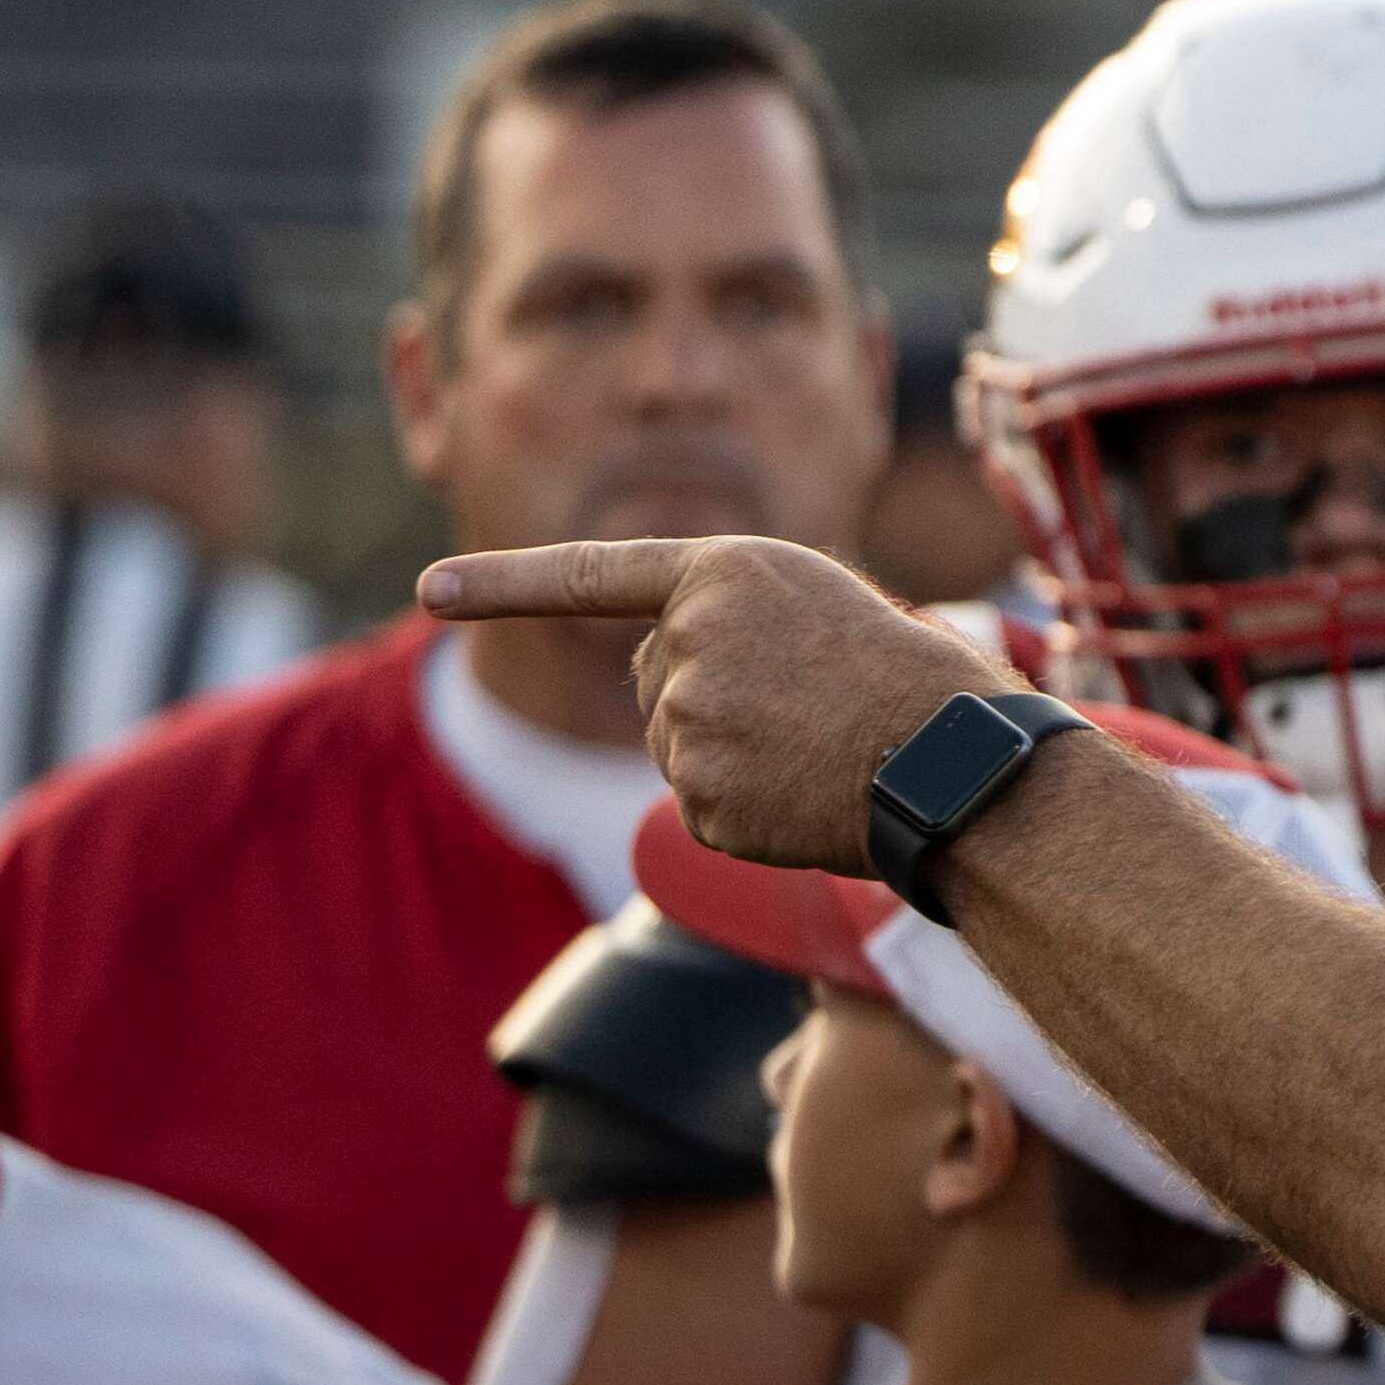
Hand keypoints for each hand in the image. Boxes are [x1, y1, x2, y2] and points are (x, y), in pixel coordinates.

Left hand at [419, 537, 1002, 872]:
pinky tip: (807, 796)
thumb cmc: (907, 676)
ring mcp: (690, 724)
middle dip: (710, 695)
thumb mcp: (818, 604)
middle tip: (810, 705)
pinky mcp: (702, 800)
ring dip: (734, 756)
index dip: (501, 582)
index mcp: (722, 572)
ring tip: (818, 749)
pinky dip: (748, 812)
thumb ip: (727, 618)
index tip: (429, 590)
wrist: (955, 764)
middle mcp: (689, 641)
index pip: (589, 575)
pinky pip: (701, 808)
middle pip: (655, 680)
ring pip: (676, 747)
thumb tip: (661, 687)